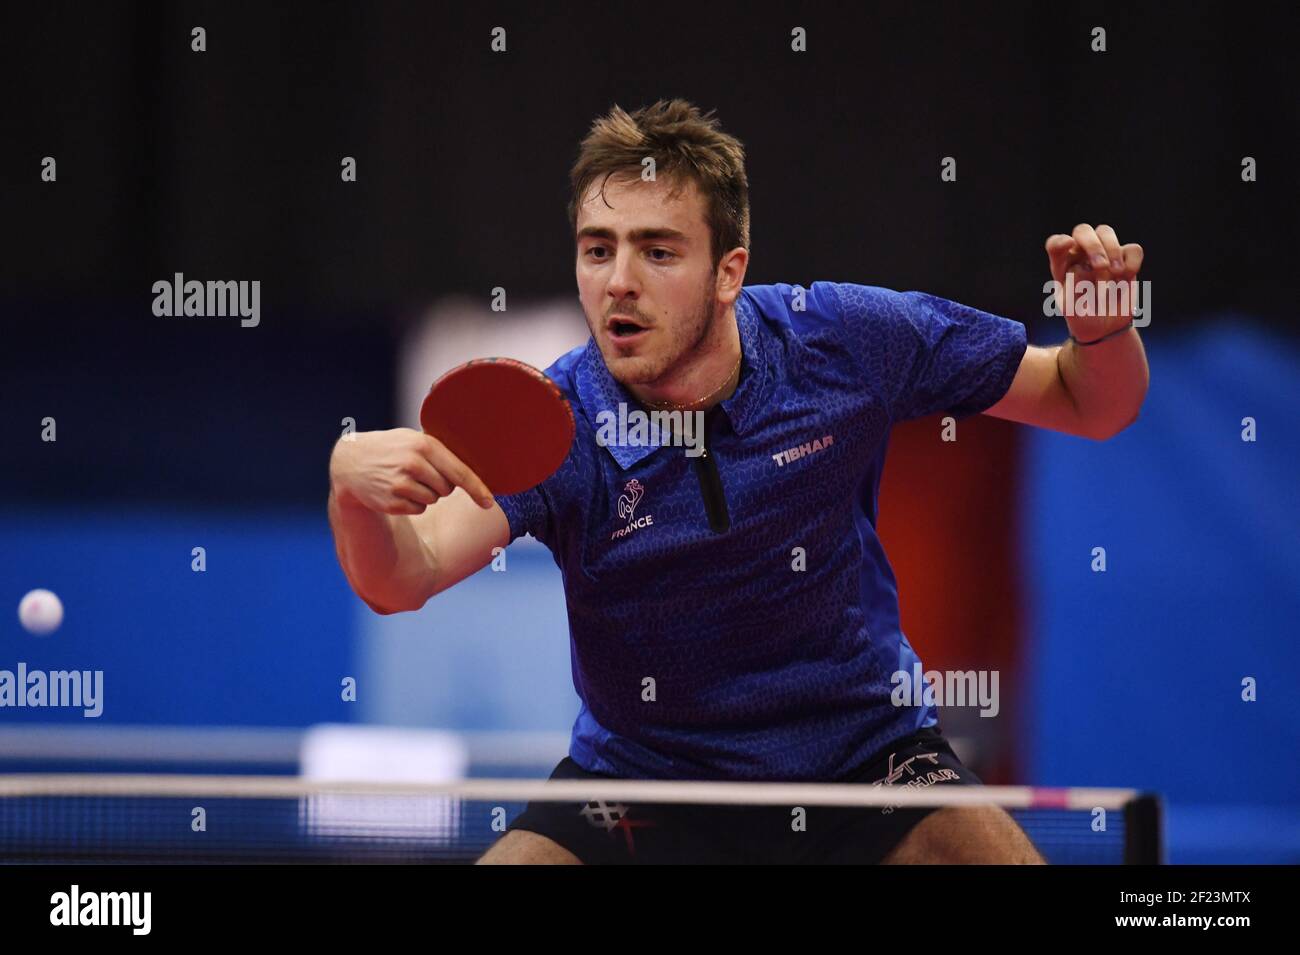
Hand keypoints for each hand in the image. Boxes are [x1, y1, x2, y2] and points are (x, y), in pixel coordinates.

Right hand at [329, 428, 494, 514]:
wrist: (351, 462)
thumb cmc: (392, 449)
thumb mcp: (413, 439)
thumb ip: (440, 451)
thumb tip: (473, 470)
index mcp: (424, 445)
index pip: (459, 472)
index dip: (477, 489)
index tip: (489, 502)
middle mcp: (413, 464)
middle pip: (448, 488)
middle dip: (441, 484)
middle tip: (420, 473)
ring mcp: (401, 484)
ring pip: (434, 500)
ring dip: (426, 494)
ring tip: (406, 480)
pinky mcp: (392, 502)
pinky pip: (419, 509)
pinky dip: (413, 503)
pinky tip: (397, 490)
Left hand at [1045, 223, 1144, 339]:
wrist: (1104, 328)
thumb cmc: (1082, 316)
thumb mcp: (1071, 308)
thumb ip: (1072, 288)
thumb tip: (1084, 267)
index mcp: (1062, 264)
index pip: (1055, 245)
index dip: (1060, 242)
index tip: (1068, 245)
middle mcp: (1081, 254)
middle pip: (1083, 231)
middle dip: (1093, 245)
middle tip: (1101, 266)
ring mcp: (1104, 254)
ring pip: (1106, 232)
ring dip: (1112, 250)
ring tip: (1115, 272)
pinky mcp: (1125, 260)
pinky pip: (1133, 249)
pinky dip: (1131, 261)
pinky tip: (1126, 276)